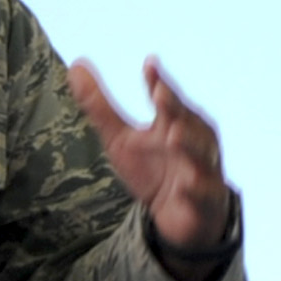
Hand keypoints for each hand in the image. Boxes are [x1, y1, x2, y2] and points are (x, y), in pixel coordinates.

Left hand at [67, 55, 232, 251]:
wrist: (180, 216)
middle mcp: (193, 141)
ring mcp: (202, 169)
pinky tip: (186, 187)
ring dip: (188, 144)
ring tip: (173, 135)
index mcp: (174, 121)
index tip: (148, 64)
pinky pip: (203, 193)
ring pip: (199, 155)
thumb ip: (100, 106)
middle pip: (186, 121)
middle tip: (159, 94)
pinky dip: (196, 189)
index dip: (158, 82)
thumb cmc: (153, 169)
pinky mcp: (205, 200)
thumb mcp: (120, 139)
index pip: (166, 98)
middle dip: (174, 107)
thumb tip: (75, 65)